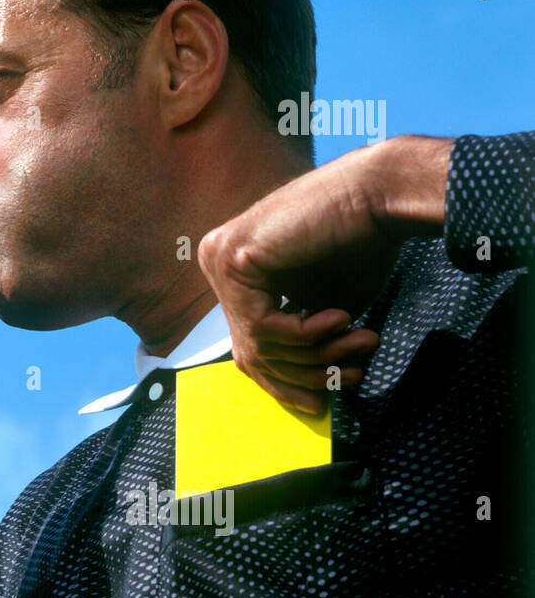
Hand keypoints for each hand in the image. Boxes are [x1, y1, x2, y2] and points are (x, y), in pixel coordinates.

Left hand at [196, 145, 420, 413]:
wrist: (380, 195)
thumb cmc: (361, 245)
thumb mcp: (322, 307)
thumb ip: (299, 336)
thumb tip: (292, 384)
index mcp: (235, 274)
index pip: (248, 344)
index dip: (284, 382)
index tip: (321, 402)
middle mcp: (217, 263)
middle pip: (251, 350)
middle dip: (307, 373)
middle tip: (353, 374)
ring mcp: (218, 258)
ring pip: (258, 344)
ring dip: (318, 355)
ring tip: (361, 342)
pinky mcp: (232, 257)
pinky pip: (263, 326)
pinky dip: (305, 334)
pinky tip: (340, 318)